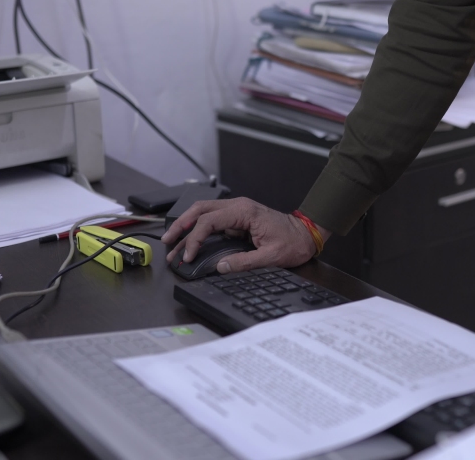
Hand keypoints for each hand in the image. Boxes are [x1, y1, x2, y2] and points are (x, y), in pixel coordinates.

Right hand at [161, 198, 330, 273]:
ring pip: (203, 212)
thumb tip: (221, 267)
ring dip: (186, 225)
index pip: (209, 221)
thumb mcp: (271, 257)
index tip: (188, 256)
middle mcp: (238, 207)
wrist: (307, 235)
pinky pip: (212, 220)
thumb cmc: (293, 242)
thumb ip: (245, 262)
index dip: (194, 239)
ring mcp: (237, 211)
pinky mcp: (237, 218)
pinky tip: (190, 240)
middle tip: (167, 242)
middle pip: (200, 210)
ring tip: (172, 241)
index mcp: (244, 212)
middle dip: (180, 225)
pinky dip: (198, 229)